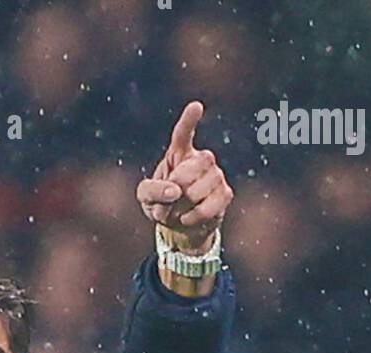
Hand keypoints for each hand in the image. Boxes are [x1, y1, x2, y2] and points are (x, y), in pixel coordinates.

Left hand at [137, 100, 232, 251]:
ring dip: (183, 206)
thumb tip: (175, 191)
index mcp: (179, 153)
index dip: (189, 120)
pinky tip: (187, 218)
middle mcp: (201, 159)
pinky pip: (210, 206)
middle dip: (177, 188)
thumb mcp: (145, 198)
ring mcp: (216, 175)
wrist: (179, 227)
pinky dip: (194, 216)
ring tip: (177, 211)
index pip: (184, 133)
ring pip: (201, 188)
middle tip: (169, 200)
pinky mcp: (225, 194)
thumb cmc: (161, 204)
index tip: (196, 106)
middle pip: (192, 168)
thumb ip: (152, 190)